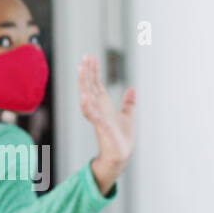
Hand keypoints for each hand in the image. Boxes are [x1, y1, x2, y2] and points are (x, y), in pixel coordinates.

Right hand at [78, 54, 136, 194]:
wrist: (121, 156)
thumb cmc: (122, 138)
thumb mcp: (128, 116)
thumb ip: (128, 103)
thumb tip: (132, 89)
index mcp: (104, 105)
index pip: (96, 84)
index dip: (93, 71)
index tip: (90, 57)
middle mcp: (98, 109)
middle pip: (90, 86)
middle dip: (87, 72)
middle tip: (85, 56)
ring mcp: (98, 117)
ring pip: (88, 97)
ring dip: (84, 83)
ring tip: (81, 69)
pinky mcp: (101, 127)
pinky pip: (92, 115)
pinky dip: (87, 106)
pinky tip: (84, 96)